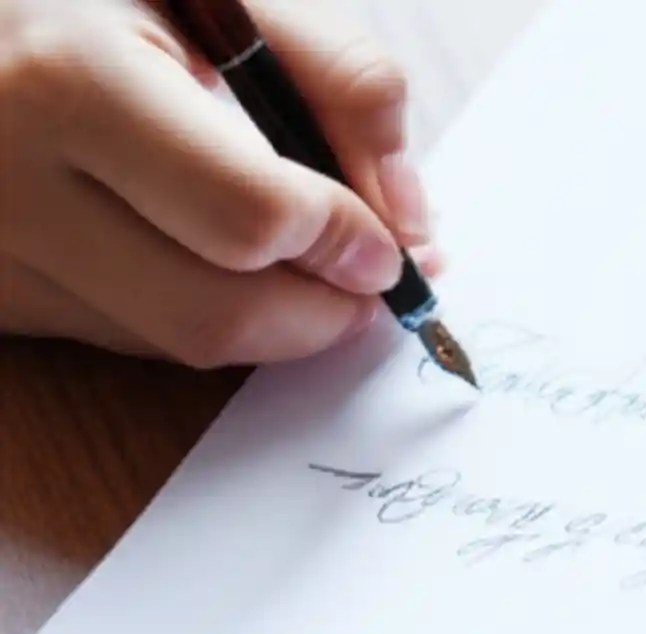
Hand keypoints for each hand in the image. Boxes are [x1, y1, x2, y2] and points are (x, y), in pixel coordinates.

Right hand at [0, 0, 440, 365]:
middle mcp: (10, 186)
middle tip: (370, 283)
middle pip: (214, 317)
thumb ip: (342, 82)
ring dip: (269, 321)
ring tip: (307, 258)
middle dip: (322, 315)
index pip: (250, 219)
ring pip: (173, 343)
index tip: (391, 246)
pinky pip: (126, 338)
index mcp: (73, 81)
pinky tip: (212, 252)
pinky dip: (200, 309)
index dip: (345, 242)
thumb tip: (409, 220)